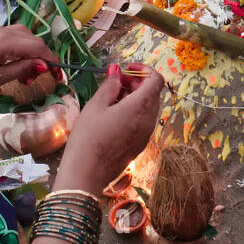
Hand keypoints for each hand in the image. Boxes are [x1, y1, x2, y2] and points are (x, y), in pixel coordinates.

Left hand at [0, 24, 59, 95]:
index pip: (38, 47)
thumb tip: (42, 65)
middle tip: (39, 78)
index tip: (59, 74)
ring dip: (32, 52)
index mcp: (5, 42)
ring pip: (25, 36)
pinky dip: (21, 49)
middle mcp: (3, 31)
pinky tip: (16, 64)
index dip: (51, 60)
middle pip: (34, 39)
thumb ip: (22, 69)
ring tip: (26, 73)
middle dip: (42, 57)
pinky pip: (14, 37)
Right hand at [53, 62, 164, 189]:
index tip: (126, 69)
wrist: (87, 174)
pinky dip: (133, 112)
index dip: (143, 70)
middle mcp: (149, 120)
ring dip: (133, 98)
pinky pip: (142, 121)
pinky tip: (112, 115)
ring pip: (148, 107)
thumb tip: (117, 70)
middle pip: (153, 93)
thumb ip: (110, 85)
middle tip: (114, 83)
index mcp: (141, 107)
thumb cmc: (88, 137)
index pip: (156, 79)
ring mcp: (146, 134)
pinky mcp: (140, 144)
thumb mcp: (96, 105)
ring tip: (110, 99)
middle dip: (136, 83)